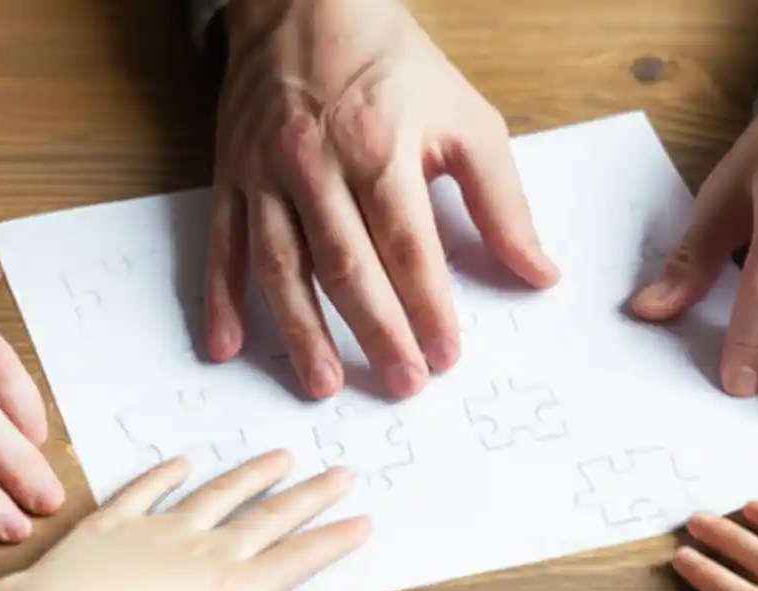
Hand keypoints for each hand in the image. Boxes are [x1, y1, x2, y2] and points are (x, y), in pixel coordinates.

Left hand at [13, 450, 369, 590]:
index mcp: (236, 585)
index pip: (299, 556)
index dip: (335, 538)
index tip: (362, 519)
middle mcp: (208, 547)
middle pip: (270, 515)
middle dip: (310, 495)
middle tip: (340, 473)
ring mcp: (163, 529)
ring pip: (219, 493)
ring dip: (253, 473)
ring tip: (281, 456)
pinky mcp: (118, 523)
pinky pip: (148, 490)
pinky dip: (166, 473)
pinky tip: (181, 460)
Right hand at [204, 0, 557, 399]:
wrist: (306, 3)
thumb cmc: (392, 66)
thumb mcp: (465, 118)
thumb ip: (502, 200)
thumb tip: (538, 274)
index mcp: (378, 146)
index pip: (407, 242)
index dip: (427, 305)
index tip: (447, 356)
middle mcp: (315, 163)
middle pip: (345, 263)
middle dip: (375, 332)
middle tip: (400, 385)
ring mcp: (265, 173)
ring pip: (280, 264)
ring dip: (300, 330)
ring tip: (322, 385)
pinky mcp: (231, 177)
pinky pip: (222, 245)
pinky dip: (219, 298)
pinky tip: (227, 346)